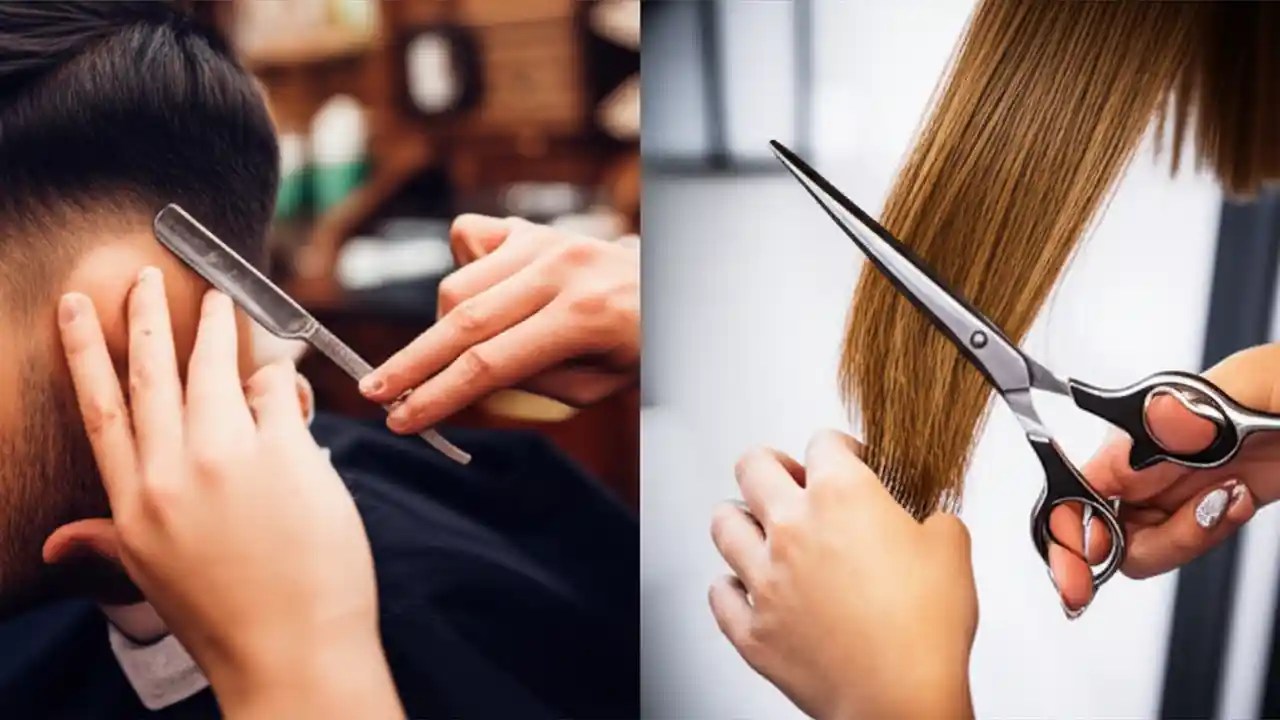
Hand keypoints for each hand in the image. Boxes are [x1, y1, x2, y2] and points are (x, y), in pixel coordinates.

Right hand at [48, 267, 401, 718]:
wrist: (291, 649)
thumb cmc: (226, 616)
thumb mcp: (150, 578)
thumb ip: (107, 542)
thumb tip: (54, 542)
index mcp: (134, 501)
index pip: (101, 408)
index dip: (86, 352)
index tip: (77, 308)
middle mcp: (173, 472)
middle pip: (154, 375)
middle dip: (148, 319)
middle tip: (146, 278)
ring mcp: (229, 458)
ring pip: (214, 371)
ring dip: (216, 328)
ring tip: (220, 299)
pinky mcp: (285, 452)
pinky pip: (277, 392)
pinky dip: (277, 377)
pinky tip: (281, 366)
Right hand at [360, 214, 639, 433]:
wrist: (670, 289)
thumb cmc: (636, 347)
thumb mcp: (595, 385)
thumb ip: (528, 381)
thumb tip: (463, 379)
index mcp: (584, 317)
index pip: (490, 364)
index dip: (438, 395)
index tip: (402, 420)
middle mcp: (561, 270)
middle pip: (462, 321)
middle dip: (412, 364)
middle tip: (375, 393)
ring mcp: (547, 240)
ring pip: (458, 283)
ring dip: (441, 326)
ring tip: (451, 354)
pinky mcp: (535, 227)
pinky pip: (470, 238)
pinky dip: (461, 268)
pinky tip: (479, 295)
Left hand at [710, 430, 976, 719]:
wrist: (902, 700)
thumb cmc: (925, 631)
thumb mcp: (952, 550)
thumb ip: (932, 520)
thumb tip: (925, 523)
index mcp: (841, 497)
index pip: (823, 442)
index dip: (839, 448)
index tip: (847, 460)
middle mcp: (792, 529)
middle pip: (753, 466)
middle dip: (773, 466)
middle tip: (790, 479)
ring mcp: (764, 579)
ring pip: (723, 524)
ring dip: (743, 521)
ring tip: (762, 528)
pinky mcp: (751, 628)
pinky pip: (719, 594)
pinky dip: (732, 588)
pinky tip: (750, 588)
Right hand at [1048, 343, 1279, 612]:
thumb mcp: (1273, 387)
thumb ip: (1210, 407)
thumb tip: (1155, 420)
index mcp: (1166, 411)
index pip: (1086, 472)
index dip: (1068, 519)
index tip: (1076, 564)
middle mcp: (1170, 446)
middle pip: (1099, 511)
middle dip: (1102, 548)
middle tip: (1105, 577)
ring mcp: (1197, 475)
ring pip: (1138, 533)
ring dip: (1173, 541)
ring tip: (1223, 511)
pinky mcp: (1229, 497)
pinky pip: (1184, 534)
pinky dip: (1200, 538)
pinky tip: (1235, 509)